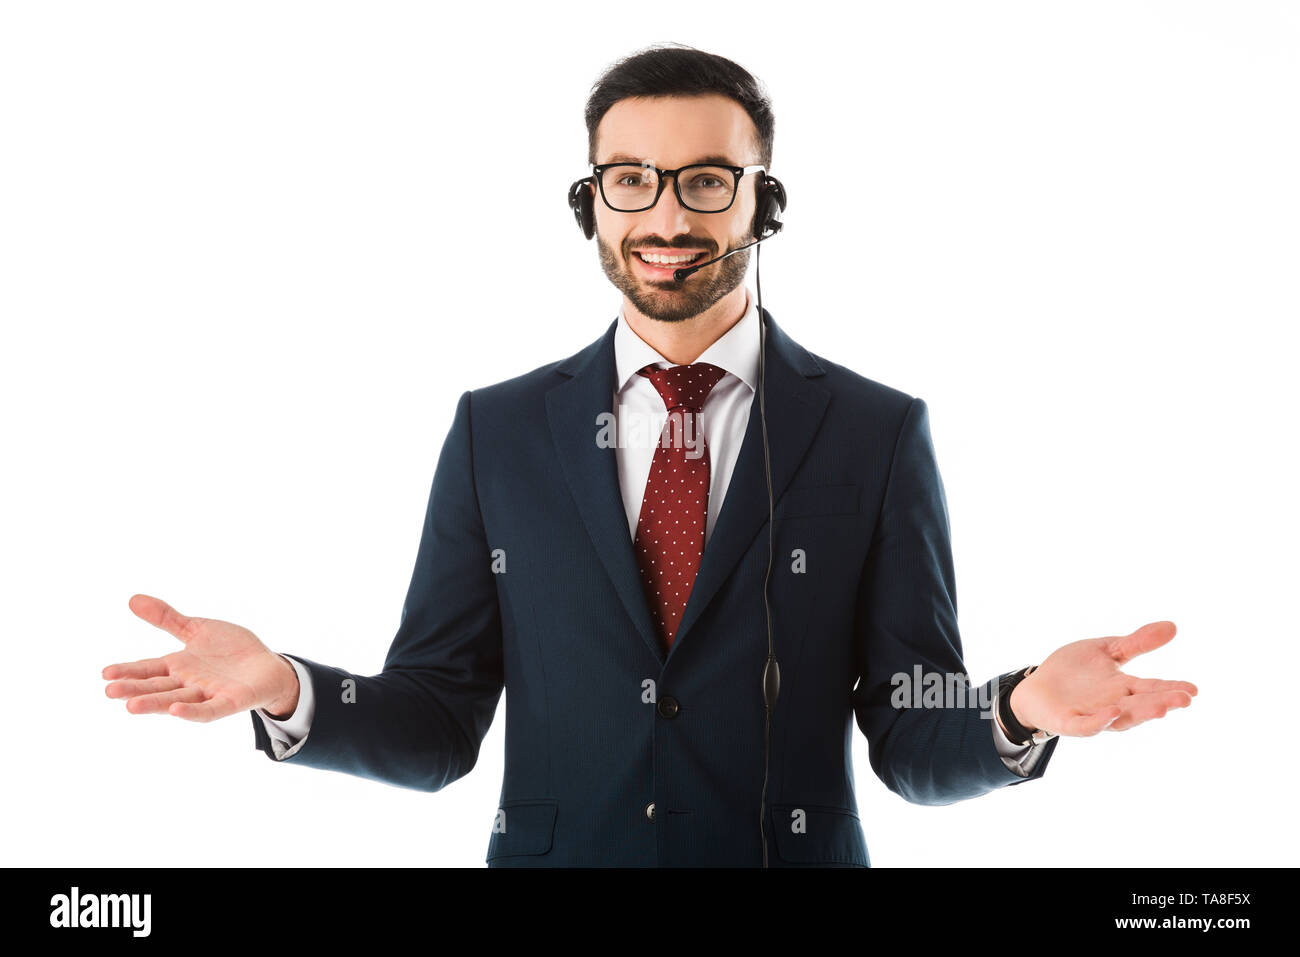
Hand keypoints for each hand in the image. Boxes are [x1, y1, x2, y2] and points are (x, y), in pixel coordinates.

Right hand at [103, 594, 299, 721]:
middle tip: (110, 692)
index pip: (148, 669)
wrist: (268, 665)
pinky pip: (209, 710)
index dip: (128, 671)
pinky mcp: (230, 702)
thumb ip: (168, 618)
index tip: (105, 674)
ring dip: (155, 704)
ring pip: (177, 700)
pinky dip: (192, 711)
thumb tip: (133, 599)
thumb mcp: (197, 629)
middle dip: (135, 690)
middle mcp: (188, 683)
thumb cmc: (230, 650)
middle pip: (158, 687)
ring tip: (131, 707)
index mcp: (178, 666)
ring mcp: (208, 693)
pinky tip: (176, 710)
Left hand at [1008, 620, 1196, 736]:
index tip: (1194, 689)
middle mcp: (1113, 704)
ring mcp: (1092, 715)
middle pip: (1141, 705)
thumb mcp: (1106, 650)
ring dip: (1139, 714)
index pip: (1152, 688)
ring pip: (1120, 719)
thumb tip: (1172, 626)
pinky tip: (1112, 711)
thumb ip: (1136, 643)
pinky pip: (1086, 726)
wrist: (1036, 687)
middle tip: (1184, 699)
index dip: (1172, 688)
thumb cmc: (1074, 671)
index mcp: (1124, 687)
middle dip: (1162, 703)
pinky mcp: (1069, 722)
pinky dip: (1099, 721)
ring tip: (1161, 708)